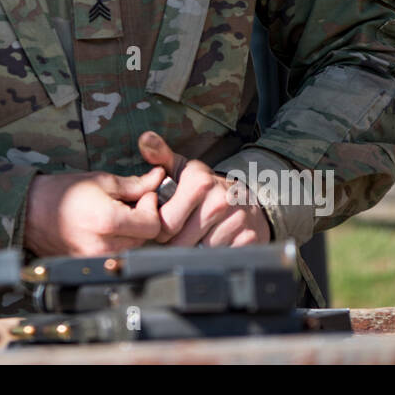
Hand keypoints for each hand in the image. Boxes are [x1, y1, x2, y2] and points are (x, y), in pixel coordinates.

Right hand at [24, 167, 165, 256]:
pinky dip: (118, 242)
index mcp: (108, 222)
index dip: (152, 207)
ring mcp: (97, 261)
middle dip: (143, 218)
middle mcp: (104, 247)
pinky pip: (117, 255)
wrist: (30, 212)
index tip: (144, 196)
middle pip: (145, 239)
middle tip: (130, 203)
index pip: (152, 225)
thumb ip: (135, 184)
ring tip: (116, 215)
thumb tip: (160, 178)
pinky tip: (105, 228)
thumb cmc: (62, 192)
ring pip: (133, 249)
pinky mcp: (91, 266)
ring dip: (132, 232)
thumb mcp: (101, 181)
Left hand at [137, 131, 270, 246]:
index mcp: (199, 181)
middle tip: (181, 232)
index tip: (166, 222)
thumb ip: (161, 155)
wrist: (246, 200)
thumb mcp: (183, 169)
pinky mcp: (249, 238)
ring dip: (195, 248)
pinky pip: (219, 257)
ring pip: (199, 252)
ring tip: (199, 234)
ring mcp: (237, 219)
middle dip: (175, 242)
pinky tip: (216, 240)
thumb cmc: (205, 187)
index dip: (160, 228)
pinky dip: (214, 254)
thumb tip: (144, 138)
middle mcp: (220, 198)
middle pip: (180, 242)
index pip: (166, 223)